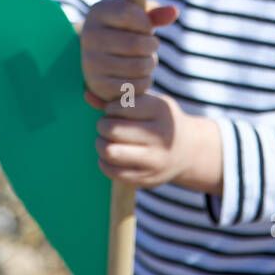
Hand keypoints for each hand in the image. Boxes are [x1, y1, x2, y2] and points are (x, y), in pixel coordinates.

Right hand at [80, 0, 177, 106]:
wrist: (100, 57)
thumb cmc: (124, 30)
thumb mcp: (136, 17)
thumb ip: (155, 14)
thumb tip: (174, 12)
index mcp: (98, 13)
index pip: (129, 14)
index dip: (146, 23)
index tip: (146, 27)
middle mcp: (89, 36)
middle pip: (136, 43)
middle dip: (152, 45)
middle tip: (151, 46)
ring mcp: (91, 62)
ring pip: (138, 67)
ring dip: (150, 64)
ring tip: (146, 59)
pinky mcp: (98, 86)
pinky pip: (134, 86)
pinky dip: (144, 81)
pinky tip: (140, 74)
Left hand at [94, 92, 223, 194]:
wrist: (188, 150)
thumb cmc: (159, 120)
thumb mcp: (147, 102)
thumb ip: (118, 99)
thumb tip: (86, 95)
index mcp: (161, 111)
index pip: (120, 106)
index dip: (110, 108)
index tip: (113, 111)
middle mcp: (161, 136)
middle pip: (113, 129)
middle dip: (102, 126)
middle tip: (106, 126)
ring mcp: (155, 160)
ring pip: (111, 152)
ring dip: (101, 144)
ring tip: (105, 140)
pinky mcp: (148, 179)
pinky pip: (113, 172)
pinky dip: (104, 162)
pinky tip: (110, 155)